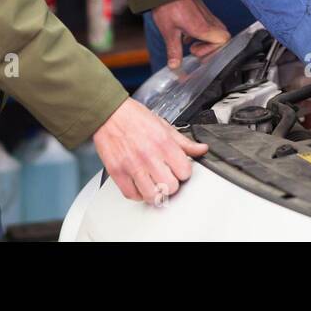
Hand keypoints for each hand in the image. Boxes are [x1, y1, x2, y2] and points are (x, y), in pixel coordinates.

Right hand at [93, 98, 207, 204]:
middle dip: (171, 184)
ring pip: (152, 196)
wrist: (109, 114)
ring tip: (154, 183)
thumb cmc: (135, 118)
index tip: (178, 169)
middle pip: (171, 187)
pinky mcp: (117, 172)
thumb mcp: (164, 125)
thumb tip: (201, 149)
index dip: (183, 172)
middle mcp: (149, 156)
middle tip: (167, 177)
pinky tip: (140, 185)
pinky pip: (132, 195)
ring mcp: (132, 166)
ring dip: (155, 192)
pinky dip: (138, 194)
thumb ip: (184, 142)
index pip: (184, 172)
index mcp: (163, 143)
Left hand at [151, 0, 229, 68]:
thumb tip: (175, 66)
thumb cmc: (168, 6)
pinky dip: (202, 33)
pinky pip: (210, 24)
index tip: (196, 52)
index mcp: (202, 27)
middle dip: (211, 47)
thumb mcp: (169, 32)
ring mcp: (207, 14)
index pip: (223, 40)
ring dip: (206, 40)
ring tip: (191, 44)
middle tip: (196, 50)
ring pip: (217, 30)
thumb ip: (173, 50)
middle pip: (223, 36)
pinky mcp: (203, 10)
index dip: (213, 50)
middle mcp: (208, 20)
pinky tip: (187, 34)